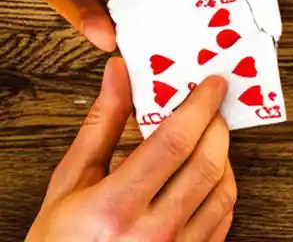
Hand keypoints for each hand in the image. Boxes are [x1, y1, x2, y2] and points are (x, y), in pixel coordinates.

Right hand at [27, 58, 236, 241]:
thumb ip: (101, 126)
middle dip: (216, 126)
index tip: (212, 85)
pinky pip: (223, 218)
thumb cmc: (61, 241)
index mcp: (114, 208)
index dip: (199, 107)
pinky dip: (221, 189)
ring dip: (222, 156)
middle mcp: (151, 233)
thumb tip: (119, 75)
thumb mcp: (69, 184)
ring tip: (207, 140)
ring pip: (223, 190)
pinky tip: (205, 176)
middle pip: (206, 163)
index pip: (173, 143)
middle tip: (212, 107)